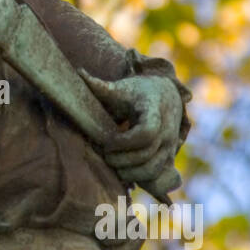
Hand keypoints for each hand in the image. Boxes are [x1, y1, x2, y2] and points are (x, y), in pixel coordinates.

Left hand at [80, 70, 183, 189]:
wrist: (164, 96)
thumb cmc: (137, 92)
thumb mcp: (121, 88)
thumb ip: (100, 86)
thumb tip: (79, 72)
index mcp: (155, 112)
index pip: (145, 134)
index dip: (124, 142)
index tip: (107, 141)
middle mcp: (167, 131)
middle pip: (146, 155)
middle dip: (122, 160)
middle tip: (105, 155)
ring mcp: (170, 146)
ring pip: (153, 169)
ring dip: (130, 172)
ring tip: (113, 164)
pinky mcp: (169, 157)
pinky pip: (156, 175)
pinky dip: (139, 177)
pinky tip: (123, 170)